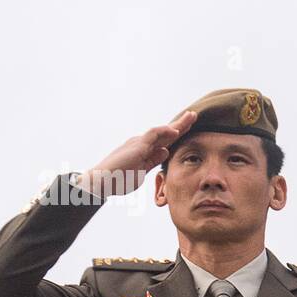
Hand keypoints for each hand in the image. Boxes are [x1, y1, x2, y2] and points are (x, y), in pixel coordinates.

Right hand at [74, 110, 197, 200]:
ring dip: (177, 123)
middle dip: (181, 124)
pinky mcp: (137, 145)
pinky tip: (176, 130)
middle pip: (166, 133)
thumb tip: (165, 152)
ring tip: (191, 116)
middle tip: (194, 115)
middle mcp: (142, 143)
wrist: (102, 181)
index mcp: (144, 150)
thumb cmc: (119, 178)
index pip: (165, 141)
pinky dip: (165, 131)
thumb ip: (153, 160)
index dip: (177, 134)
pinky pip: (153, 134)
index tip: (189, 128)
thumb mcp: (142, 170)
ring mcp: (139, 143)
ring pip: (162, 130)